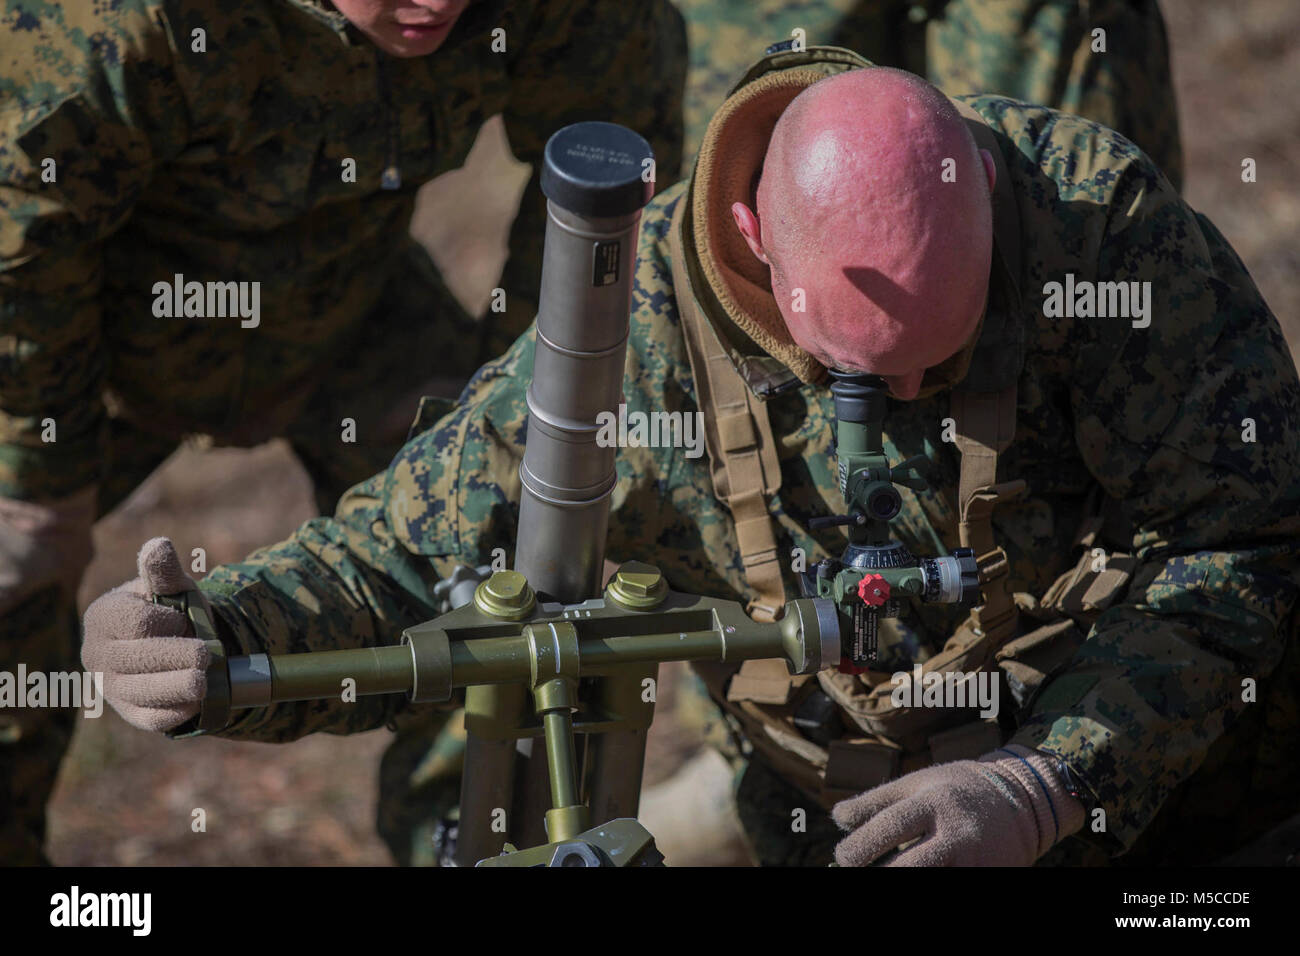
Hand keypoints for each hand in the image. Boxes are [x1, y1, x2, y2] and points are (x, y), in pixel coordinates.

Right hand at [81, 537, 210, 731]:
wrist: (181, 645)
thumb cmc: (173, 609)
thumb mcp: (172, 588)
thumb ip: (163, 571)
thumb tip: (158, 545)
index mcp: (103, 616)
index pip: (134, 623)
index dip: (165, 622)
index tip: (181, 620)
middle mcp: (97, 654)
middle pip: (136, 659)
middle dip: (176, 655)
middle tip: (204, 653)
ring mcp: (111, 686)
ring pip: (140, 692)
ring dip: (176, 686)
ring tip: (202, 680)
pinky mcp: (132, 712)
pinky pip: (150, 717)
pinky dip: (174, 711)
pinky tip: (194, 702)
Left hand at [831, 744, 1085, 865]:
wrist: (1022, 799)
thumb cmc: (955, 789)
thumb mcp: (917, 783)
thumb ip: (878, 800)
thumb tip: (838, 817)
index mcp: (933, 801)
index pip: (891, 826)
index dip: (862, 845)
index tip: (842, 857)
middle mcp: (955, 832)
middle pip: (912, 865)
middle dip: (880, 874)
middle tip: (855, 872)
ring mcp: (976, 859)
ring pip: (932, 879)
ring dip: (903, 880)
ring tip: (887, 874)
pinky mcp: (989, 875)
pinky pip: (953, 885)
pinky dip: (933, 885)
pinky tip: (917, 876)